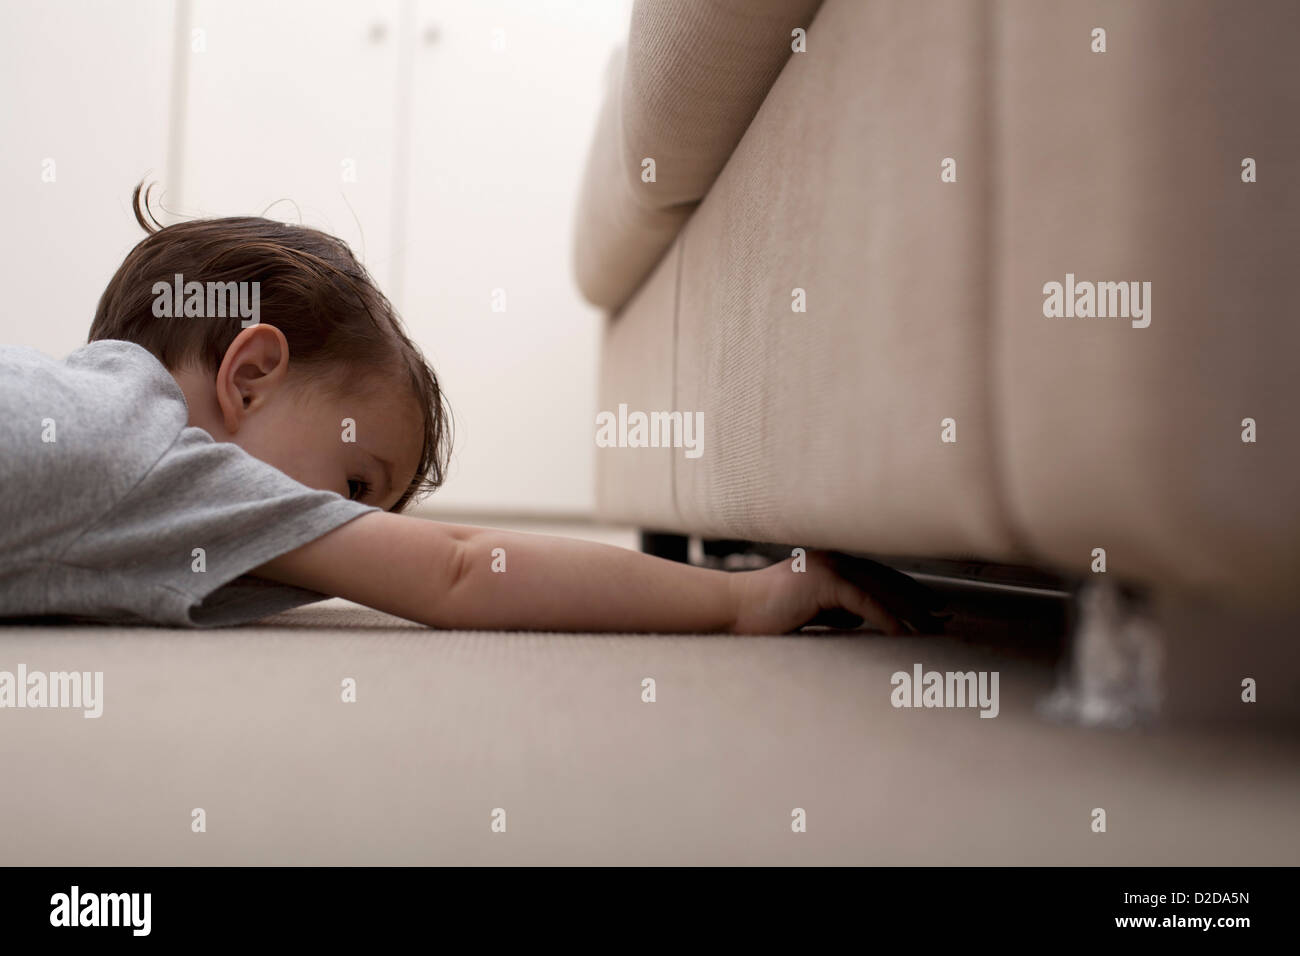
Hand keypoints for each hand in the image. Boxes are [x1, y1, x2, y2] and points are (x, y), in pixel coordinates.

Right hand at [729, 550, 946, 635]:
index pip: (880, 575)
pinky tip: (904, 634)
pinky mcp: (824, 581)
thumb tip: (862, 619)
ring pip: (883, 589)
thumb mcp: (811, 610)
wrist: (735, 607)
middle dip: (920, 600)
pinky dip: (888, 620)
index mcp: (832, 562)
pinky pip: (866, 603)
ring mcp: (830, 566)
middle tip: (944, 618)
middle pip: (888, 579)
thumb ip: (836, 610)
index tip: (932, 607)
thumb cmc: (765, 612)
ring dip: (911, 612)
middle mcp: (835, 557)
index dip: (909, 591)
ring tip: (933, 630)